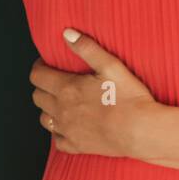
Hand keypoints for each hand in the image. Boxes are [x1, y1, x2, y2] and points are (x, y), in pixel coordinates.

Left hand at [30, 28, 157, 156]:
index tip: (46, 64)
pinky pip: (57, 140)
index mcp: (67, 89)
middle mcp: (62, 110)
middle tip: (55, 81)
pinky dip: (58, 132)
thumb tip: (66, 33)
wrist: (140, 131)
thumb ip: (87, 48)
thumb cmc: (129, 97)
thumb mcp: (111, 66)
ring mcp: (68, 130)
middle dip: (42, 86)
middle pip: (37, 97)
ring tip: (61, 103)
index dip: (39, 67)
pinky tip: (68, 126)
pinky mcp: (76, 146)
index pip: (37, 76)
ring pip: (43, 119)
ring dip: (48, 109)